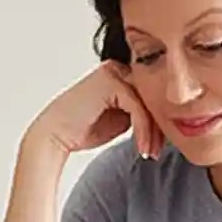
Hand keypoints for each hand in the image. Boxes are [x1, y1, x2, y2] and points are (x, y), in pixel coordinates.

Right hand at [26, 61, 163, 158]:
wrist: (56, 136)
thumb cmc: (82, 129)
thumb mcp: (120, 120)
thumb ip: (137, 113)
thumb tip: (164, 120)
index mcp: (119, 74)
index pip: (150, 95)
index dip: (157, 121)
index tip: (158, 147)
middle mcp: (116, 68)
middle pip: (151, 96)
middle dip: (158, 127)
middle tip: (157, 151)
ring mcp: (113, 72)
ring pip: (147, 102)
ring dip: (152, 132)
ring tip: (150, 152)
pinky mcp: (110, 82)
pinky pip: (137, 107)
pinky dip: (143, 130)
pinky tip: (142, 147)